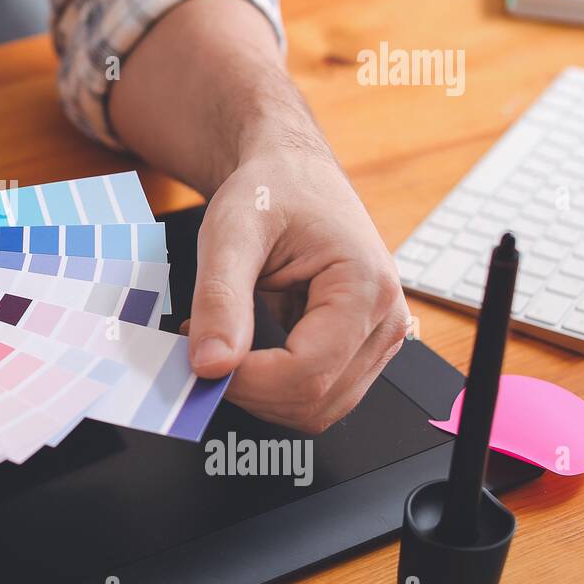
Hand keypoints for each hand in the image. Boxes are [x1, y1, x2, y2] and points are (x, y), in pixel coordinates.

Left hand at [184, 143, 409, 433]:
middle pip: (315, 402)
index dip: (246, 381)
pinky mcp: (357, 350)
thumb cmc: (271, 190)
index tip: (199, 359)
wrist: (293, 174)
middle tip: (200, 349)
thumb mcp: (231, 232)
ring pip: (316, 409)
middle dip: (248, 390)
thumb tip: (210, 365)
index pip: (308, 373)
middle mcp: (385, 320)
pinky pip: (314, 394)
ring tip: (220, 342)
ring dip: (258, 393)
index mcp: (366, 286)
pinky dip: (269, 386)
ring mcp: (376, 340)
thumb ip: (220, 299)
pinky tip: (240, 348)